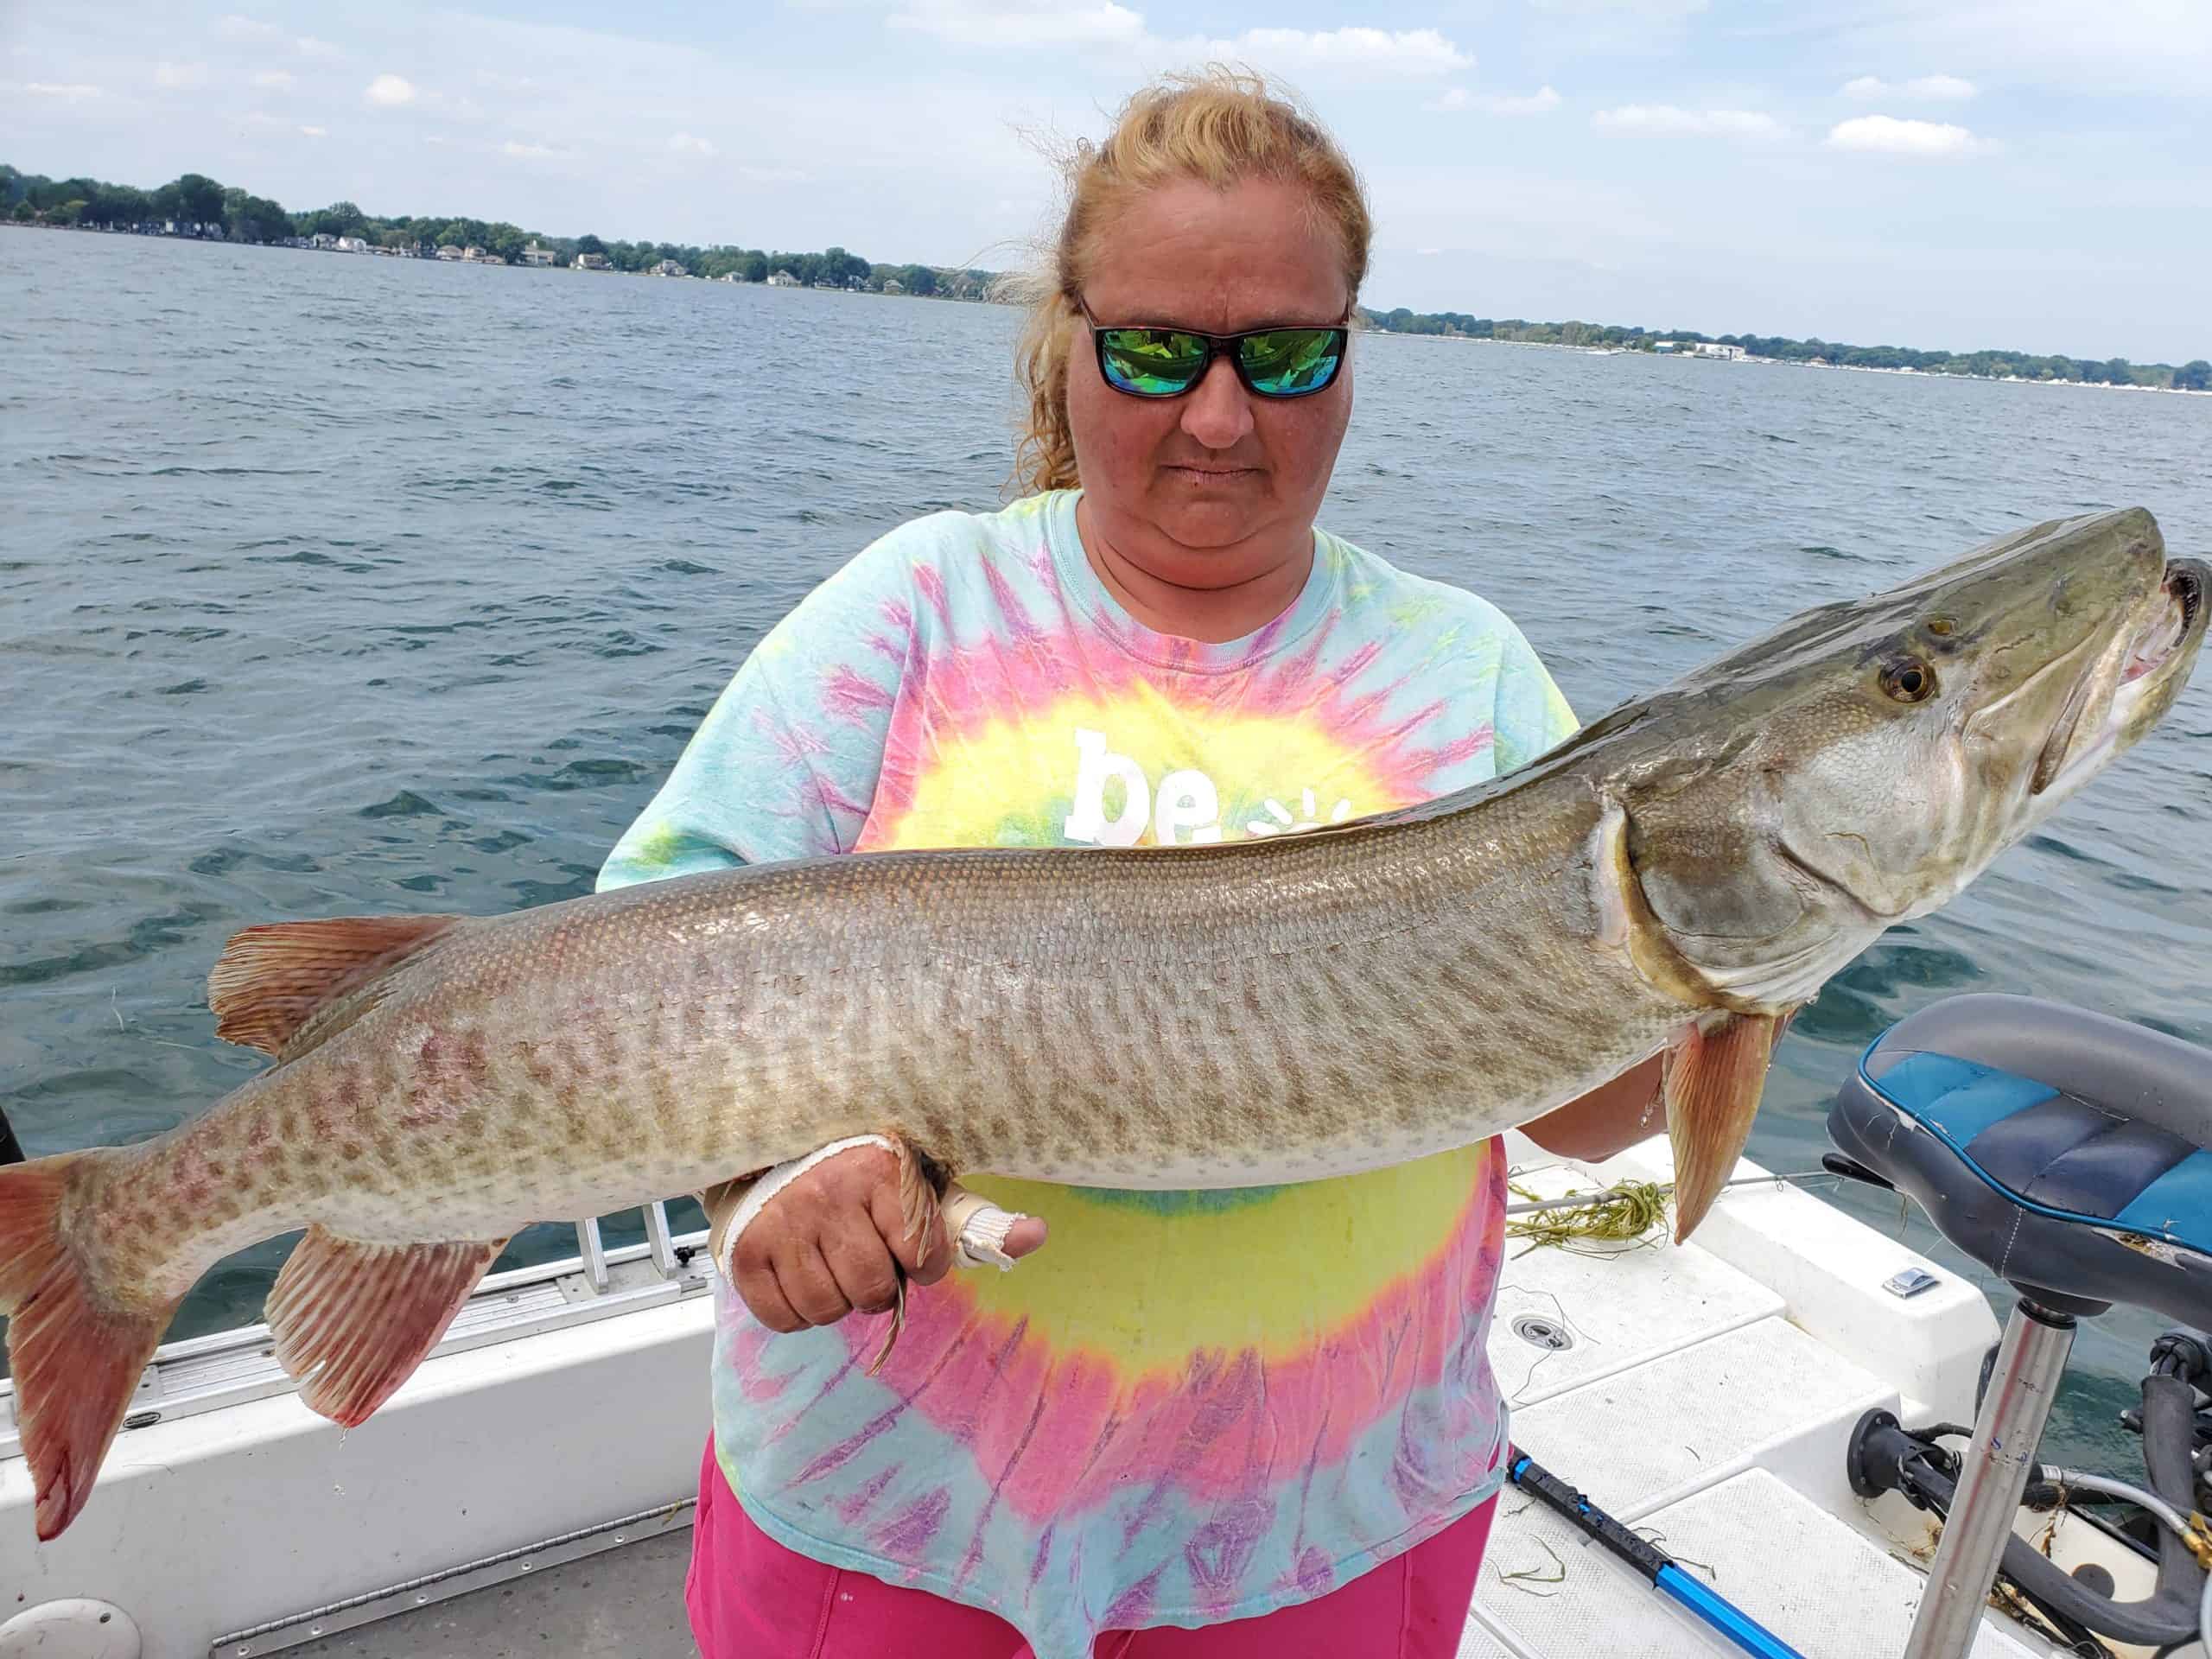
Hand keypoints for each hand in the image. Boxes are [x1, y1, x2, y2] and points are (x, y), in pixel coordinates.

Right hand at [705, 1146, 1046, 1331]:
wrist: (773, 1153)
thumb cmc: (861, 1177)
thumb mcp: (920, 1188)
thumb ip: (978, 1220)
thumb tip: (1036, 1236)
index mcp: (880, 1171)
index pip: (924, 1257)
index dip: (922, 1264)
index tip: (907, 1244)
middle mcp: (828, 1194)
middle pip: (874, 1292)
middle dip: (878, 1284)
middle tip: (865, 1254)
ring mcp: (782, 1224)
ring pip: (829, 1309)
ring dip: (837, 1298)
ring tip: (831, 1261)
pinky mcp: (745, 1253)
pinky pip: (785, 1319)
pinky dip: (797, 1311)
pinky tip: (801, 1274)